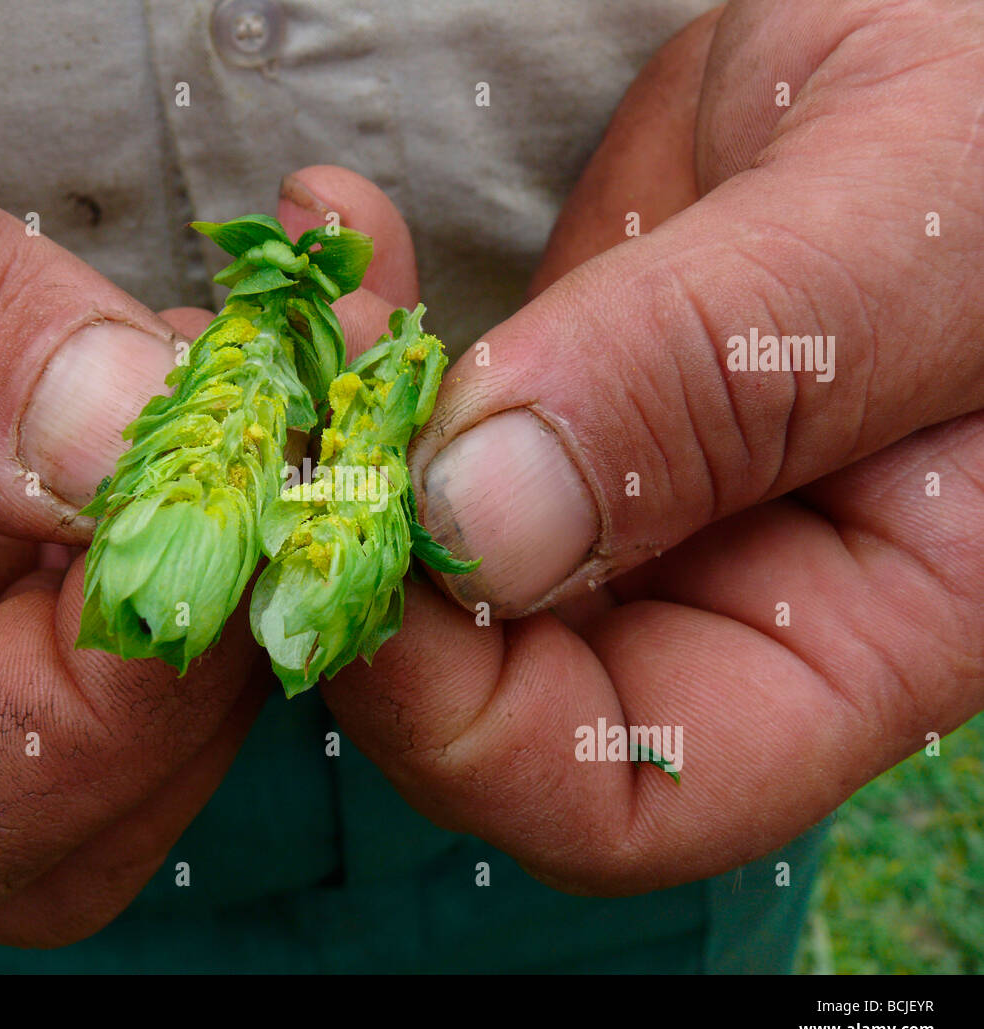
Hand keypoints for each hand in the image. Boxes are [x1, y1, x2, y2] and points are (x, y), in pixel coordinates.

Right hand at [0, 0, 272, 946]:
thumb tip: (121, 436)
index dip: (110, 716)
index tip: (217, 532)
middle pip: (97, 779)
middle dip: (232, 622)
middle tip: (298, 436)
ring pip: (168, 660)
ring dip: (268, 519)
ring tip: (301, 353)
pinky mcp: (14, 506)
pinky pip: (169, 533)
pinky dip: (246, 443)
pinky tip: (278, 328)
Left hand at [315, 0, 983, 892]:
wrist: (969, 17)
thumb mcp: (906, 232)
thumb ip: (708, 382)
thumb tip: (479, 528)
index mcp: (853, 631)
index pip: (631, 791)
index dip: (470, 731)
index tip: (360, 573)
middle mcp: (722, 593)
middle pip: (484, 688)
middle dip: (357, 575)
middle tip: (273, 427)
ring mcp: (628, 498)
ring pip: (426, 555)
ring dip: (327, 451)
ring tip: (275, 321)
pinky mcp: (563, 398)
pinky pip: (425, 421)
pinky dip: (358, 345)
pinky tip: (336, 227)